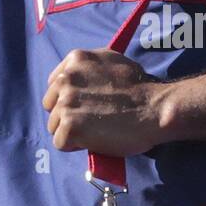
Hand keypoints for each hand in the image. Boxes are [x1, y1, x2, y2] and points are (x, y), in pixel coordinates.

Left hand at [42, 48, 168, 154]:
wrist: (155, 108)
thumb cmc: (141, 89)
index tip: (83, 105)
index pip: (54, 84)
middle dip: (67, 115)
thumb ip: (90, 69)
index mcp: (75, 59)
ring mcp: (66, 102)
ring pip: (54, 125)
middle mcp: (66, 78)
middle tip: (91, 121)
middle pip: (50, 105)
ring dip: (71, 132)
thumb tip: (81, 83)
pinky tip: (94, 139)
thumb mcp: (113, 62)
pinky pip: (61, 142)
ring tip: (95, 130)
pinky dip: (75, 146)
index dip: (68, 98)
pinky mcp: (70, 125)